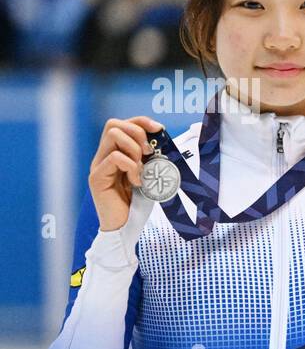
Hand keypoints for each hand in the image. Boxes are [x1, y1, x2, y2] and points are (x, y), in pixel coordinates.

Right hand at [88, 116, 162, 231]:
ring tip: (141, 169)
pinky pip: (115, 158)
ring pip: (113, 135)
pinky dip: (131, 166)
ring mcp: (97, 165)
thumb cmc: (137, 203)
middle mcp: (102, 155)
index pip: (121, 124)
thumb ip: (150, 158)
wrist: (125, 227)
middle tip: (149, 152)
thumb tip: (162, 141)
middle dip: (137, 133)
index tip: (159, 129)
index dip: (140, 121)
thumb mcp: (148, 174)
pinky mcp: (96, 177)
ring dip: (134, 149)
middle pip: (113, 124)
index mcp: (113, 152)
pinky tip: (136, 181)